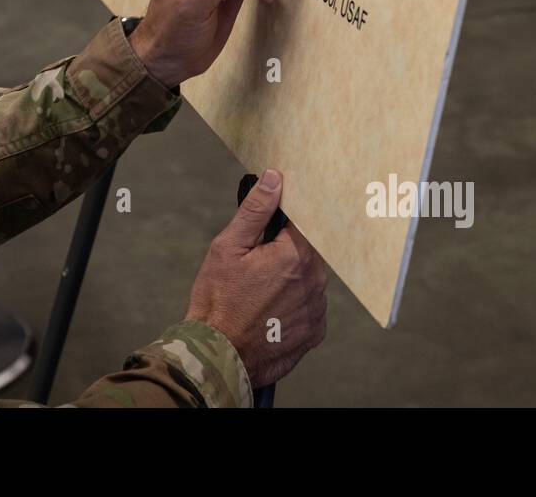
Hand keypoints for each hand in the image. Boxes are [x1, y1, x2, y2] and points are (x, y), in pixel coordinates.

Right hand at [184, 170, 327, 389]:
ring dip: (291, 278)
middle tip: (256, 262)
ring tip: (259, 291)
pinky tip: (269, 311)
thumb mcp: (228, 248)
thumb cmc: (217, 301)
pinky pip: (309, 307)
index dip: (286, 220)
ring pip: (309, 279)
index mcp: (297, 255)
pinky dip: (293, 304)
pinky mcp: (314, 333)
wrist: (218, 357)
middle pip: (307, 250)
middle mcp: (316, 282)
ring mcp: (317, 310)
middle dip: (285, 250)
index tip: (271, 226)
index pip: (304, 221)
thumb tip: (274, 179)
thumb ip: (256, 211)